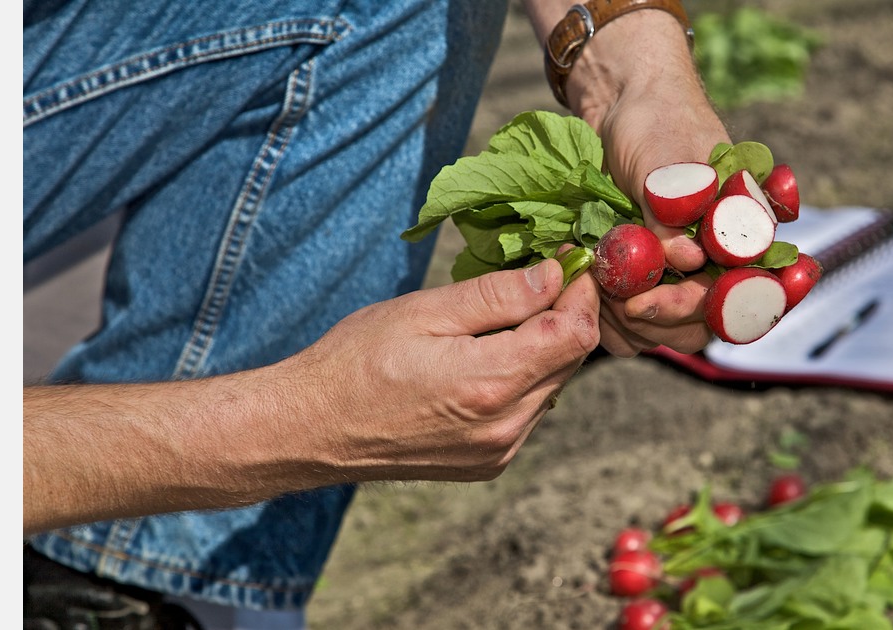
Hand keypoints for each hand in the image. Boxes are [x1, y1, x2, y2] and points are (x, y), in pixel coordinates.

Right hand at [23, 259, 598, 534]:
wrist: (311, 428)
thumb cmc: (356, 362)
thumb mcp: (424, 311)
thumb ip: (497, 295)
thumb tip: (553, 274)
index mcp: (492, 383)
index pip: (575, 334)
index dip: (581, 290)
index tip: (568, 258)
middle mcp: (505, 426)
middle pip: (570, 361)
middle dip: (564, 313)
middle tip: (543, 273)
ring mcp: (498, 451)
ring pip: (552, 386)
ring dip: (544, 347)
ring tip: (511, 312)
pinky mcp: (487, 463)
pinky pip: (528, 412)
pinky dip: (523, 378)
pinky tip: (490, 355)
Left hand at [563, 9, 733, 357]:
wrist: (622, 105)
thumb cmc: (657, 120)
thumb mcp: (664, 158)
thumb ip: (674, 208)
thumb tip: (688, 257)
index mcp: (743, 233)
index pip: (736, 296)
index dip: (692, 307)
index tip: (643, 303)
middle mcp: (720, 260)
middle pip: (701, 323)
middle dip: (654, 320)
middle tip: (610, 300)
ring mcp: (682, 272)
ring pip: (667, 330)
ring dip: (629, 323)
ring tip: (592, 288)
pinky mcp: (647, 278)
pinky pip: (636, 322)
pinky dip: (611, 321)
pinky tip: (588, 295)